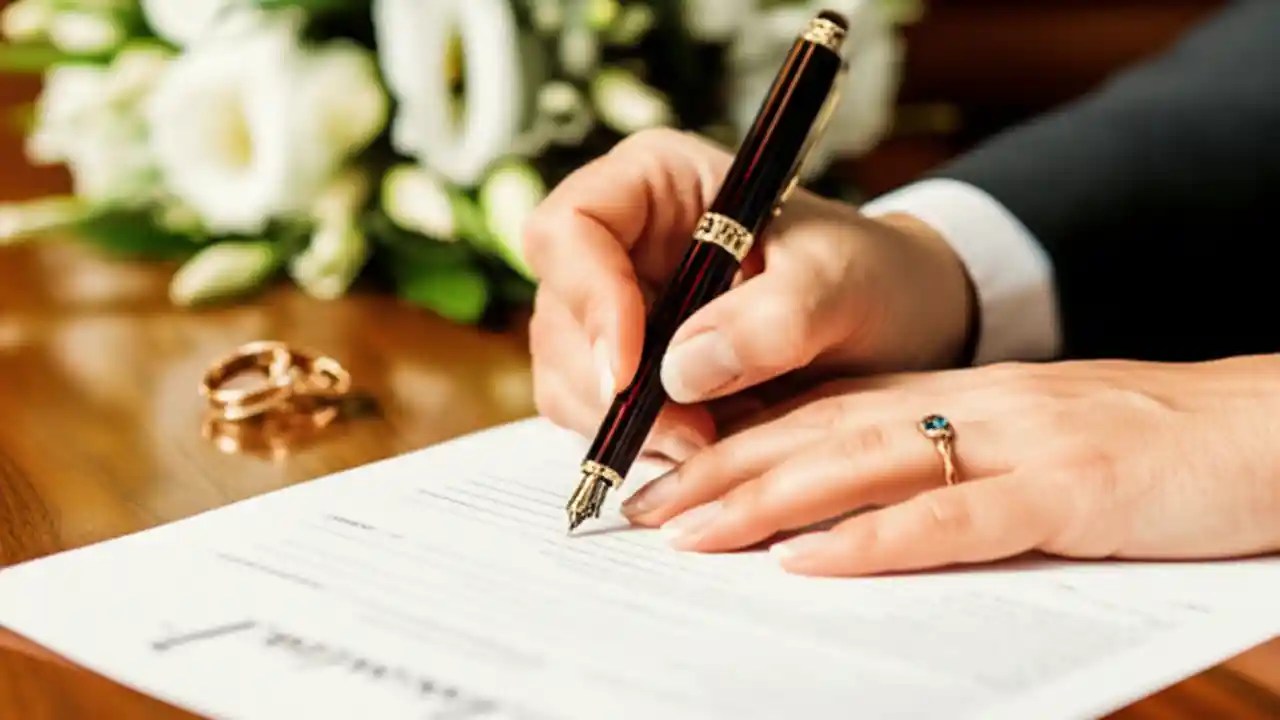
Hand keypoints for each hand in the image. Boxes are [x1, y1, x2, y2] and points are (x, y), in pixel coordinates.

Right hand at [524, 129, 973, 460]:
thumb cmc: (872, 279)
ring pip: (568, 374)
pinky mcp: (627, 367)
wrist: (895, 326)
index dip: (586, 297)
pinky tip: (701, 444)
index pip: (571, 225)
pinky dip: (638, 443)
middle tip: (688, 434)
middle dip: (610, 387)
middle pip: (558, 314)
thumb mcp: (846, 285)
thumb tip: (682, 371)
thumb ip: (774, 319)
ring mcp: (617, 308)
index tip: (630, 371)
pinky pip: (596, 414)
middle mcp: (622, 241)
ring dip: (625, 425)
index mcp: (659, 182)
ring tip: (710, 441)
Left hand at [620, 356, 1279, 575]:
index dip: (732, 443)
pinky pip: (956, 516)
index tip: (662, 476)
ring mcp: (1016, 443)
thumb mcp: (1023, 440)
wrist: (1262, 427)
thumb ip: (940, 461)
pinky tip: (809, 557)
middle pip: (819, 434)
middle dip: (722, 471)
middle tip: (640, 508)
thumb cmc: (1140, 445)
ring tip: (688, 530)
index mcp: (953, 396)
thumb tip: (842, 508)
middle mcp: (968, 407)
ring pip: (864, 464)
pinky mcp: (1069, 489)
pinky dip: (876, 537)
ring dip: (768, 499)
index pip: (819, 415)